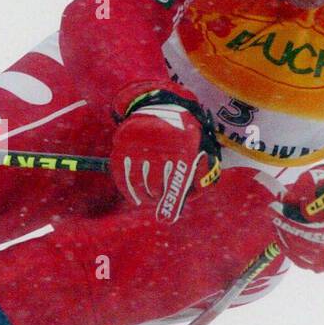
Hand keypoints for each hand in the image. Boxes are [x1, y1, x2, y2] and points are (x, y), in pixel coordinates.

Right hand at [110, 83, 220, 219]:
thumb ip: (200, 173)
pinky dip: (128, 190)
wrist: (160, 107)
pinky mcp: (122, 148)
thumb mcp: (199, 148)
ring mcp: (138, 146)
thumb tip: (191, 198)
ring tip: (150, 198)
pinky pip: (122, 176)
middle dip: (159, 198)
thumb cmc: (183, 135)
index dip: (172, 200)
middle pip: (157, 184)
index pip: (177, 179)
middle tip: (161, 201)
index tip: (167, 217)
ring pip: (139, 183)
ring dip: (145, 196)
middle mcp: (159, 145)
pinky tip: (135, 197)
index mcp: (182, 146)